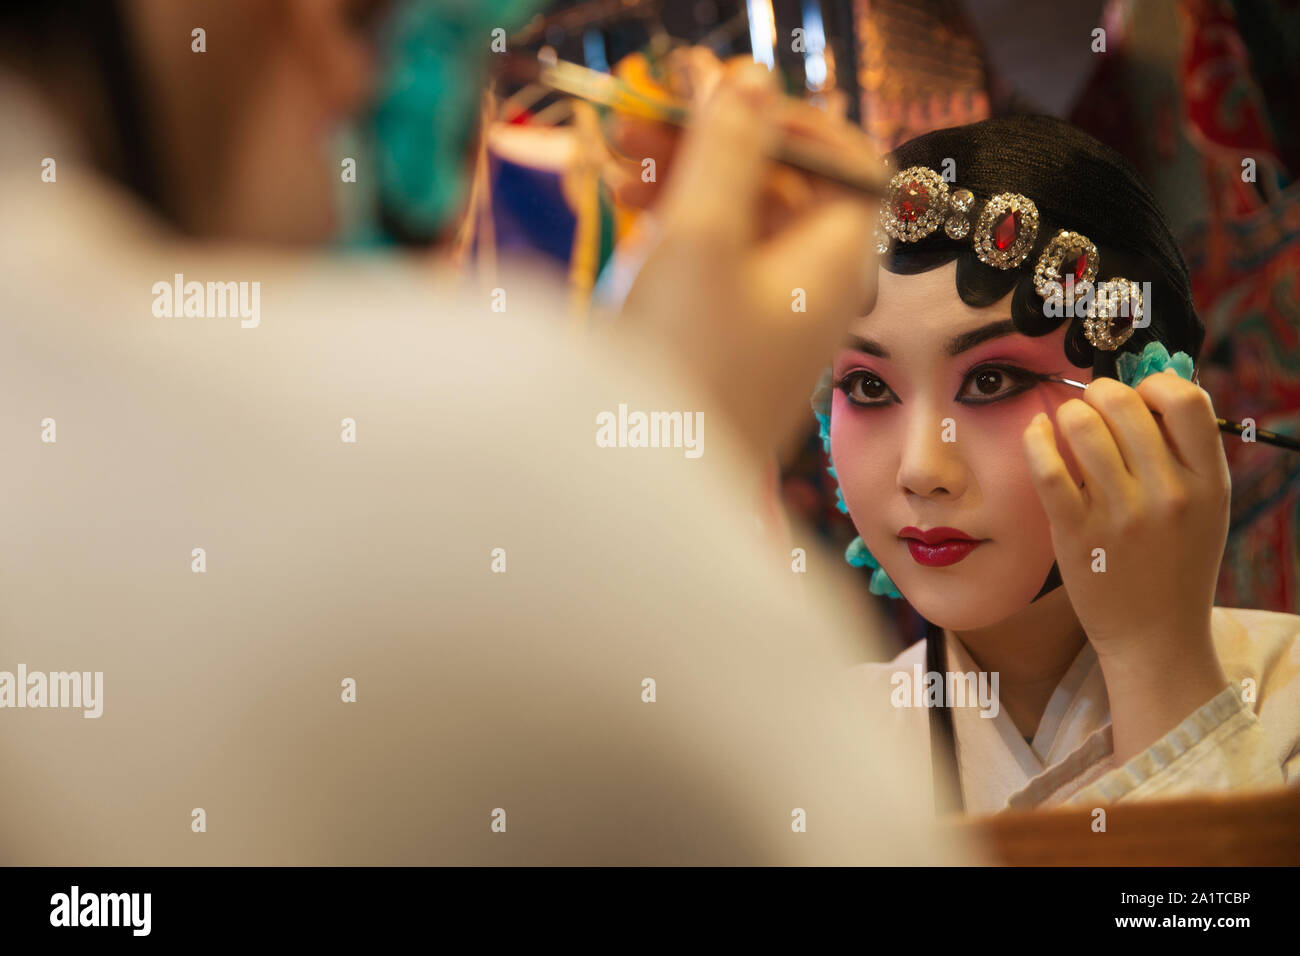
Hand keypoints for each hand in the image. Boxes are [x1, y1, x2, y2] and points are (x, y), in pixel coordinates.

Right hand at [617, 62, 881, 460]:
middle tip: (643, 117)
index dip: (791, 119)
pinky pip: (715, 266)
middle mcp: (816, 290)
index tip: (723, 100)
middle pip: (785, 187)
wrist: (642, 486)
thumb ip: (728, 147)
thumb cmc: (682, 364)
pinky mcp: (728, 346)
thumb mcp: (701, 237)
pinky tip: (627, 213)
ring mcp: (771, 321)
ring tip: (617, 162)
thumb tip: (749, 82)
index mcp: (837, 259)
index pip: (847, 162)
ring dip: (687, 180)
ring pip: (741, 223)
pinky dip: (678, 229)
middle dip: (718, 141)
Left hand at [1022, 371, 1231, 760]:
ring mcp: (1121, 513)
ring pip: (1082, 426)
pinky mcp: (1077, 532)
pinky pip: (1048, 467)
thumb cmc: (1176, 567)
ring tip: (1066, 426)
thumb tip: (1149, 395)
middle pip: (1123, 403)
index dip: (1153, 385)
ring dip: (1067, 414)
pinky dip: (1035, 439)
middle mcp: (1168, 493)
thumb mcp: (1206, 510)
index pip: (1186, 399)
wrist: (1156, 638)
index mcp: (1208, 482)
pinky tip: (1036, 434)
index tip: (1138, 397)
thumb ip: (1185, 457)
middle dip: (1099, 394)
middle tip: (1090, 407)